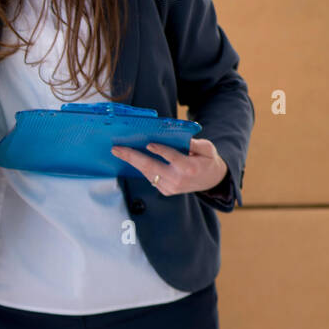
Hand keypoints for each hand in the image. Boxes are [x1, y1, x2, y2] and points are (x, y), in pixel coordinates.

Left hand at [111, 138, 228, 195]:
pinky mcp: (166, 191)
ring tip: (119, 152)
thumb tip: (181, 137)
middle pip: (151, 167)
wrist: (211, 181)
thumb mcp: (208, 149)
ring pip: (148, 173)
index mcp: (190, 168)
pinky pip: (150, 178)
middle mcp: (178, 180)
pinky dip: (141, 168)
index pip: (173, 158)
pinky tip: (132, 159)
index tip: (148, 144)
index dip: (161, 151)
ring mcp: (171, 187)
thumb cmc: (207, 160)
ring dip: (132, 162)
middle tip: (117, 149)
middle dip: (132, 157)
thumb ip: (195, 143)